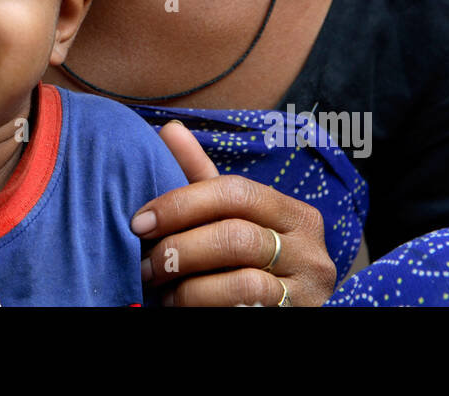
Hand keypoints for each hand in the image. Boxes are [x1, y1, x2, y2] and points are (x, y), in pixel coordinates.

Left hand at [133, 121, 336, 306]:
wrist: (280, 311)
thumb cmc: (246, 260)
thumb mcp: (229, 217)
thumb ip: (202, 177)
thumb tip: (169, 129)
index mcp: (293, 213)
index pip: (234, 192)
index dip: (181, 204)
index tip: (139, 222)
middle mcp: (309, 250)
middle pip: (235, 237)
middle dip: (180, 251)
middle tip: (145, 265)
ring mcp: (307, 291)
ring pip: (242, 282)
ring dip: (189, 288)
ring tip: (160, 291)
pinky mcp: (296, 318)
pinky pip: (244, 309)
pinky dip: (204, 308)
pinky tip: (181, 308)